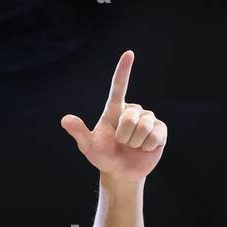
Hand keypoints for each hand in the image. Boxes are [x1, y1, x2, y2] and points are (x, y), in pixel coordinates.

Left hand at [61, 51, 166, 181]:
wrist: (121, 172)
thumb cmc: (103, 156)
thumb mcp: (88, 146)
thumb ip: (79, 132)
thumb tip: (65, 119)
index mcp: (115, 110)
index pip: (118, 87)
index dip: (123, 71)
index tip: (128, 53)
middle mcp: (133, 110)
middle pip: (130, 117)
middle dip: (123, 135)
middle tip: (121, 142)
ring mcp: (148, 119)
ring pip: (143, 127)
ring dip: (135, 142)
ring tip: (131, 146)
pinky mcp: (161, 130)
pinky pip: (155, 136)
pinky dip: (147, 147)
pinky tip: (144, 148)